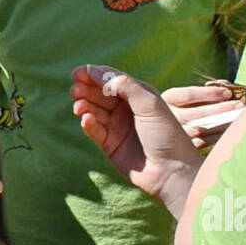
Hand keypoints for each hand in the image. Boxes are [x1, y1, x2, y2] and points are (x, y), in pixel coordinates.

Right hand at [70, 65, 202, 216]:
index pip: (111, 79)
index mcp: (137, 95)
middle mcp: (125, 109)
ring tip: (78, 106)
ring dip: (83, 105)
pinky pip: (94, 130)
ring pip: (93, 110)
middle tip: (75, 90)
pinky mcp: (109, 144)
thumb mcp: (149, 104)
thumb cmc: (165, 134)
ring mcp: (116, 126)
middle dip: (85, 89)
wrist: (171, 171)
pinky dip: (87, 123)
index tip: (78, 73)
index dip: (94, 74)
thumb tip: (99, 73)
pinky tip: (85, 119)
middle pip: (99, 94)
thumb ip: (126, 86)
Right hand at [162, 83, 242, 148]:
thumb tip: (228, 93)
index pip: (188, 95)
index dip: (210, 94)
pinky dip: (217, 137)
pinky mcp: (183, 146)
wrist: (167, 129)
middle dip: (220, 109)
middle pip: (196, 114)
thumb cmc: (188, 106)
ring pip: (199, 130)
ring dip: (221, 124)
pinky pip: (202, 143)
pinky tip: (229, 132)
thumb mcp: (190, 96)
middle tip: (239, 106)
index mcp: (169, 98)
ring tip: (237, 119)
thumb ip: (206, 92)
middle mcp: (168, 116)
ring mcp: (174, 132)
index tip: (228, 93)